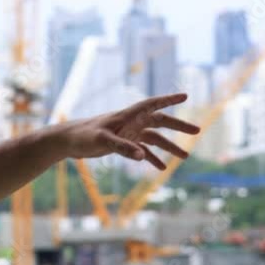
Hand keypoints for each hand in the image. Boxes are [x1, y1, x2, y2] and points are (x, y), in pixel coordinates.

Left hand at [56, 93, 200, 169]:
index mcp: (127, 116)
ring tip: (185, 157)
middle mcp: (130, 123)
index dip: (168, 100)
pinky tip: (161, 168)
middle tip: (198, 131)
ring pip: (154, 138)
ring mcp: (127, 133)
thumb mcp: (102, 141)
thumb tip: (142, 156)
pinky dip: (152, 158)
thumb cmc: (82, 136)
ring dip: (169, 146)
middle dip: (178, 126)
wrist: (66, 141)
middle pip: (159, 121)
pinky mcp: (122, 144)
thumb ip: (122, 147)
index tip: (185, 96)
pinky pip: (142, 150)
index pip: (152, 104)